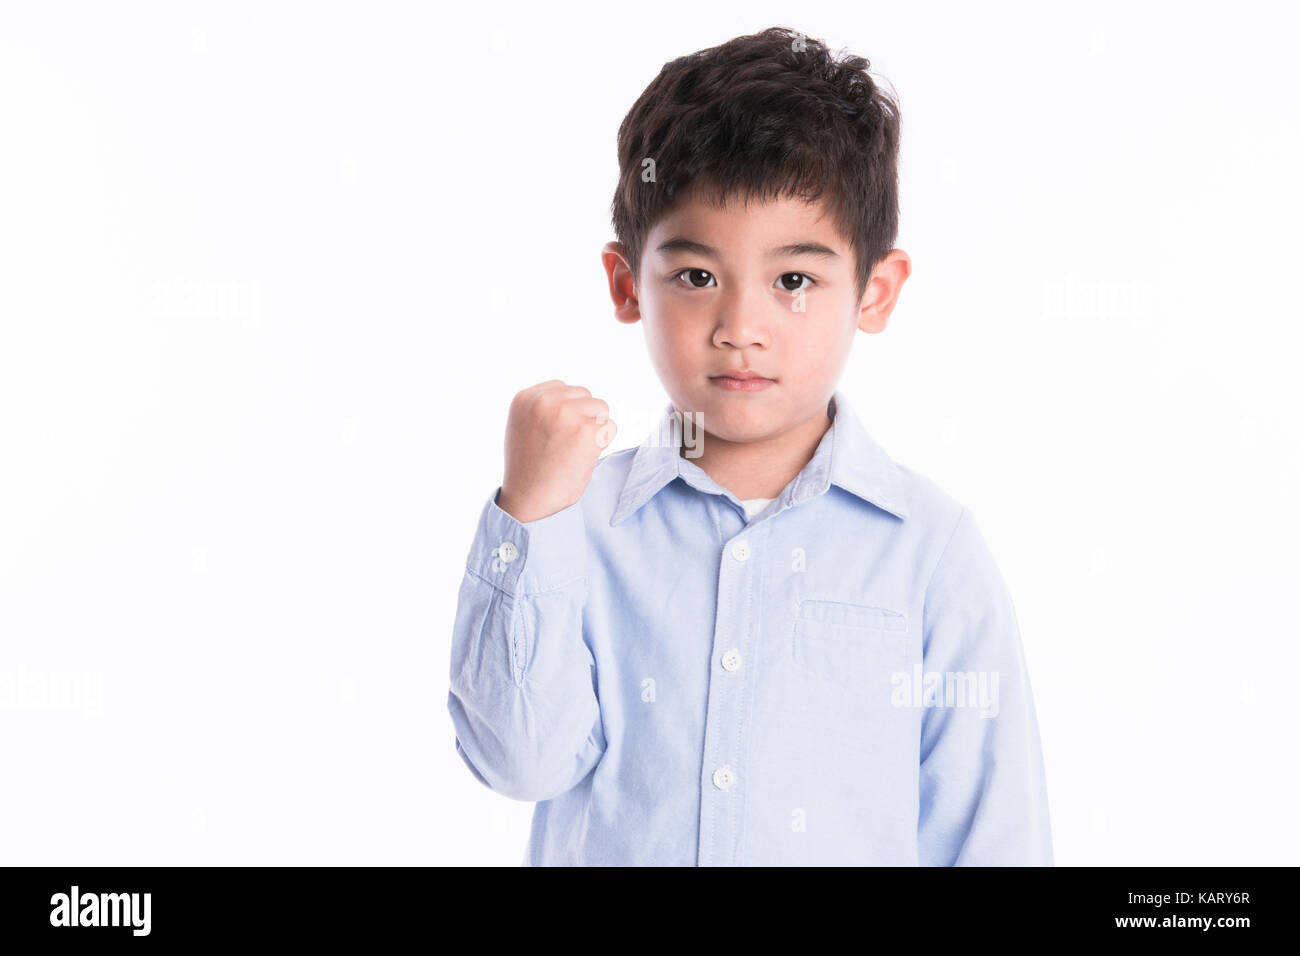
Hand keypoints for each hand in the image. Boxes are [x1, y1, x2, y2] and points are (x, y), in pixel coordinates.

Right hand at [496, 380, 615, 522]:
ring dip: (594, 429)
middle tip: (566, 446)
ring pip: (600, 408)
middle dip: (582, 418)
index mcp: (525, 397)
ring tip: (573, 451)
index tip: (555, 436)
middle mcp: (544, 400)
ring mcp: (566, 413)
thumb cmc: (530, 470)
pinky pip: (610, 428)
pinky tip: (582, 458)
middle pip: (585, 395)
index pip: (564, 389)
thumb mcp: (524, 426)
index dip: (567, 414)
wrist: (528, 501)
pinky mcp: (586, 430)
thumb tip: (577, 399)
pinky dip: (602, 443)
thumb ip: (544, 408)